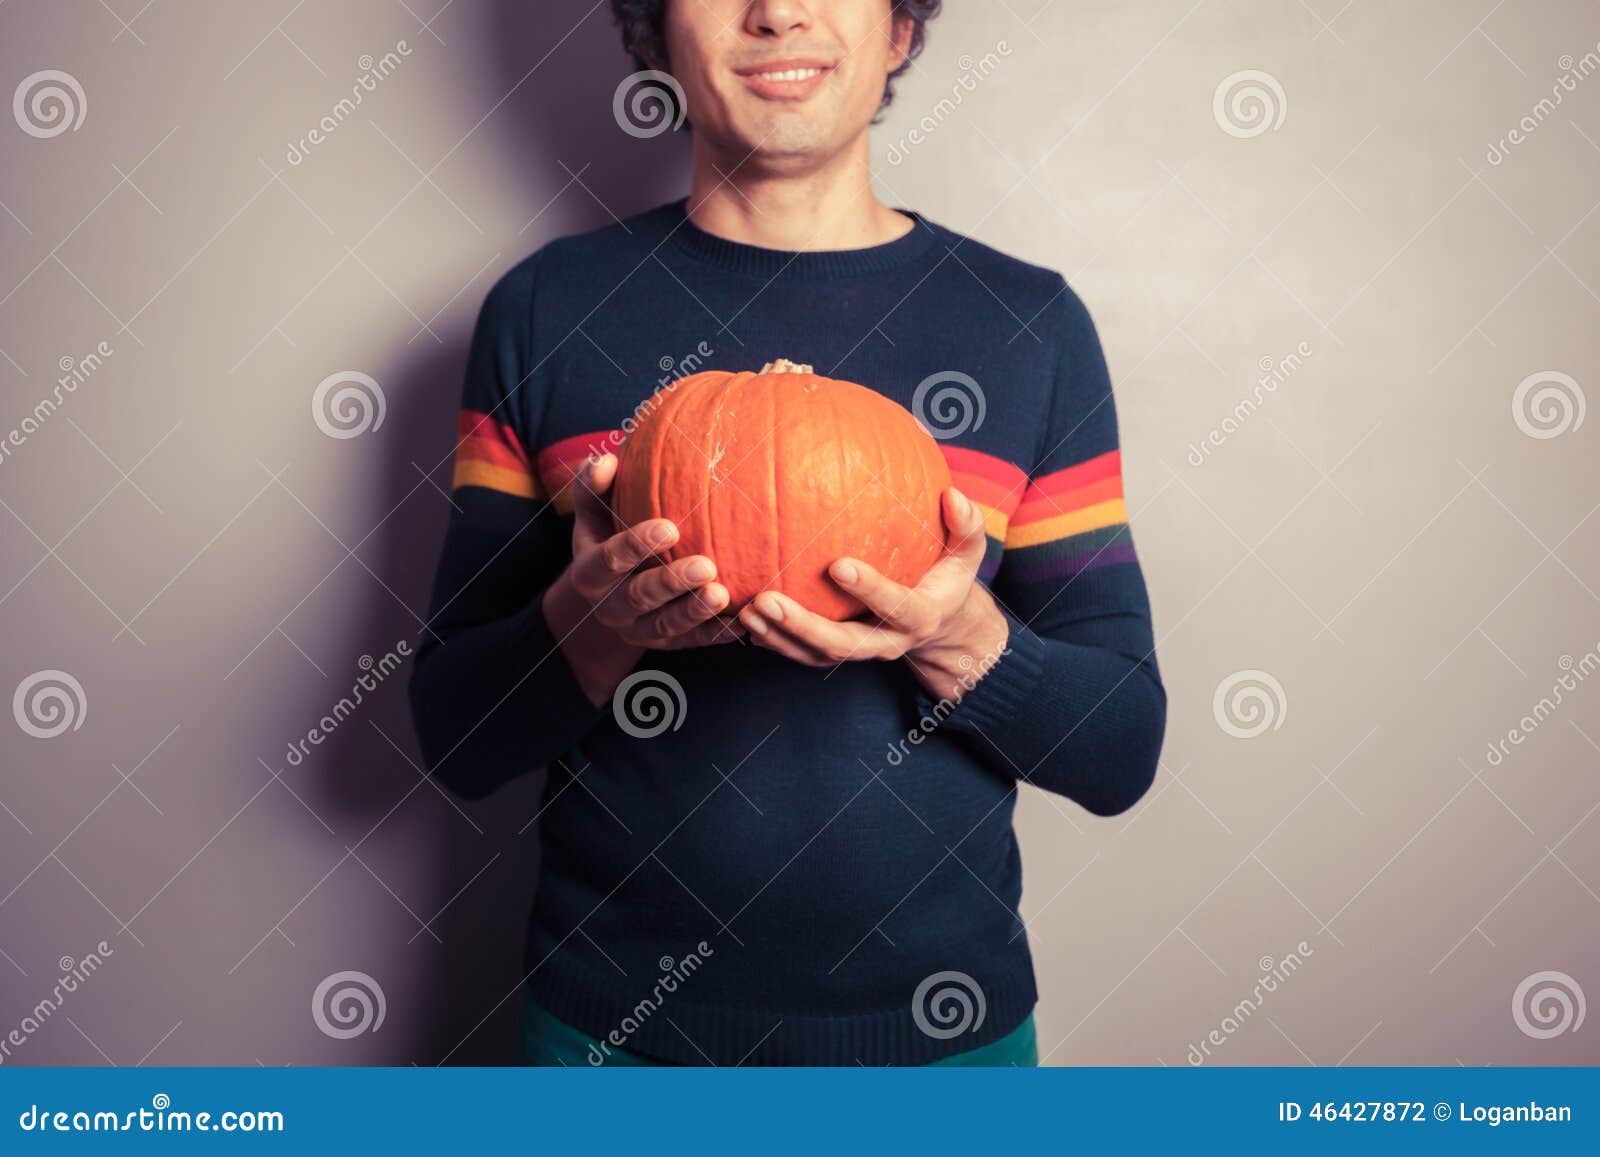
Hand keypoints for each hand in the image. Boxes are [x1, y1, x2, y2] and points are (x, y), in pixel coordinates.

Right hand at [555, 452, 743, 649]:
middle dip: (672, 583)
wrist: (606, 592)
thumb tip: (606, 460)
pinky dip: (715, 634)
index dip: (636, 545)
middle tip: (705, 566)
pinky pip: (690, 642)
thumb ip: (594, 487)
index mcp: (590, 573)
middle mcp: (610, 607)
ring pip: (666, 626)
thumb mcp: (594, 513)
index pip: (609, 560)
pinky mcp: (665, 644)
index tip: (669, 528)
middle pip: (639, 598)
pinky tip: (740, 622)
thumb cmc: (606, 536)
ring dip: (695, 612)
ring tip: (723, 595)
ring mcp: (637, 630)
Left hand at [737, 488, 1007, 699]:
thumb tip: (953, 495)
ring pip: (815, 655)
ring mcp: (860, 651)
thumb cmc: (948, 578)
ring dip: (778, 637)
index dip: (869, 589)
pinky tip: (741, 616)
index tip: (838, 564)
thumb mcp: (967, 554)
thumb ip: (966, 526)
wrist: (941, 628)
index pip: (895, 606)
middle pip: (843, 645)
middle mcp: (887, 641)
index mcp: (919, 615)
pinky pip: (800, 654)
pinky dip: (771, 640)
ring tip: (744, 611)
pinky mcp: (836, 653)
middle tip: (766, 599)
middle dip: (803, 626)